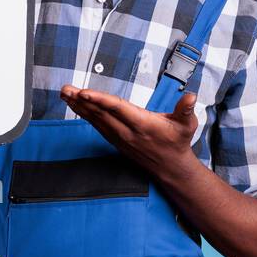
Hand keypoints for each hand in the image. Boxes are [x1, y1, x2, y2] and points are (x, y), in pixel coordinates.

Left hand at [59, 84, 198, 174]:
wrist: (170, 167)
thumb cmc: (178, 141)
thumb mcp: (187, 125)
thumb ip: (186, 110)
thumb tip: (191, 96)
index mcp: (143, 124)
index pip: (117, 108)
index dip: (100, 100)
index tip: (84, 92)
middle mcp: (127, 131)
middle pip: (100, 113)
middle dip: (81, 100)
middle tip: (65, 89)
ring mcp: (119, 136)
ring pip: (95, 119)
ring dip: (78, 106)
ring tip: (64, 93)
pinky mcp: (115, 139)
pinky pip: (96, 125)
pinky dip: (84, 113)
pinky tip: (74, 104)